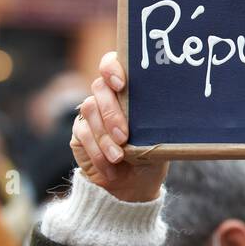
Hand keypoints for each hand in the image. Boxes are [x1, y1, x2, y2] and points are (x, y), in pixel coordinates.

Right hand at [71, 51, 167, 202]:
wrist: (136, 181)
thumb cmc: (152, 153)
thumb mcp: (159, 138)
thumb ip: (153, 122)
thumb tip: (165, 114)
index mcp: (128, 89)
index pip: (112, 64)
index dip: (111, 68)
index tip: (121, 84)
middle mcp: (106, 96)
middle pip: (99, 88)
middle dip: (112, 113)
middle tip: (124, 137)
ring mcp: (91, 113)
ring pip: (90, 111)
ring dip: (105, 137)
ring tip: (120, 157)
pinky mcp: (79, 132)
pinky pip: (83, 135)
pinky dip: (98, 152)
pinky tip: (112, 166)